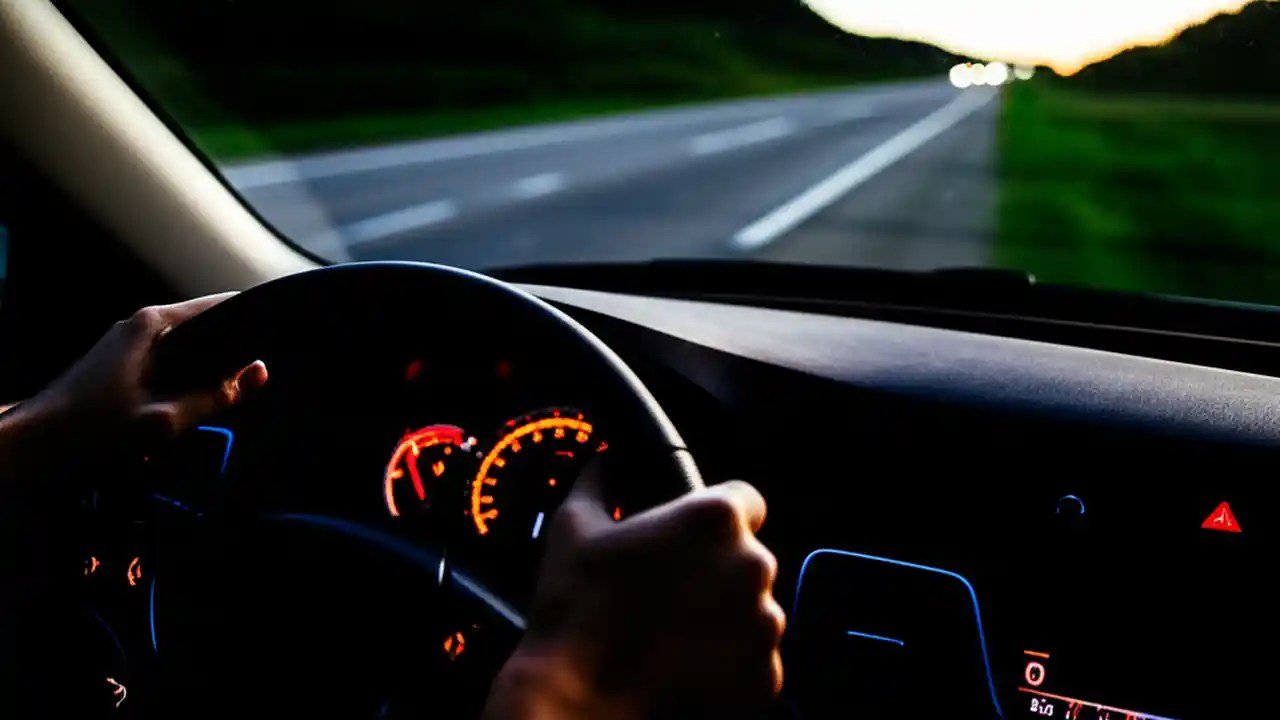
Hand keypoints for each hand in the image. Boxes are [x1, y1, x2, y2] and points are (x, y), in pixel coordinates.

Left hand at [0, 294, 266, 486]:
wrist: (33, 441)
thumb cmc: (93, 428)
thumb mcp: (165, 419)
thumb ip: (217, 397)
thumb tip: (258, 374)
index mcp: (154, 324)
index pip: (221, 306)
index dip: (254, 321)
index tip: (280, 337)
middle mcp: (142, 324)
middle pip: (207, 330)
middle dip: (228, 357)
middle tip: (246, 387)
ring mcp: (128, 341)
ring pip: (188, 351)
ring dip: (203, 377)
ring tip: (210, 404)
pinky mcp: (120, 361)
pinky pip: (168, 365)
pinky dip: (181, 385)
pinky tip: (180, 413)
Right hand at [485, 461, 784, 718]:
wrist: (579, 702)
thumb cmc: (576, 612)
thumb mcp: (574, 525)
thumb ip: (599, 479)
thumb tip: (603, 460)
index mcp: (715, 519)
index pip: (745, 499)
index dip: (716, 515)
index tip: (691, 536)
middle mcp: (753, 567)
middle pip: (747, 557)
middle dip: (714, 570)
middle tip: (666, 589)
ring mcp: (764, 627)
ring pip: (753, 609)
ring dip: (721, 615)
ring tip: (670, 632)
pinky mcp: (765, 677)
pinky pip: (754, 659)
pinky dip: (727, 662)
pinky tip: (683, 663)